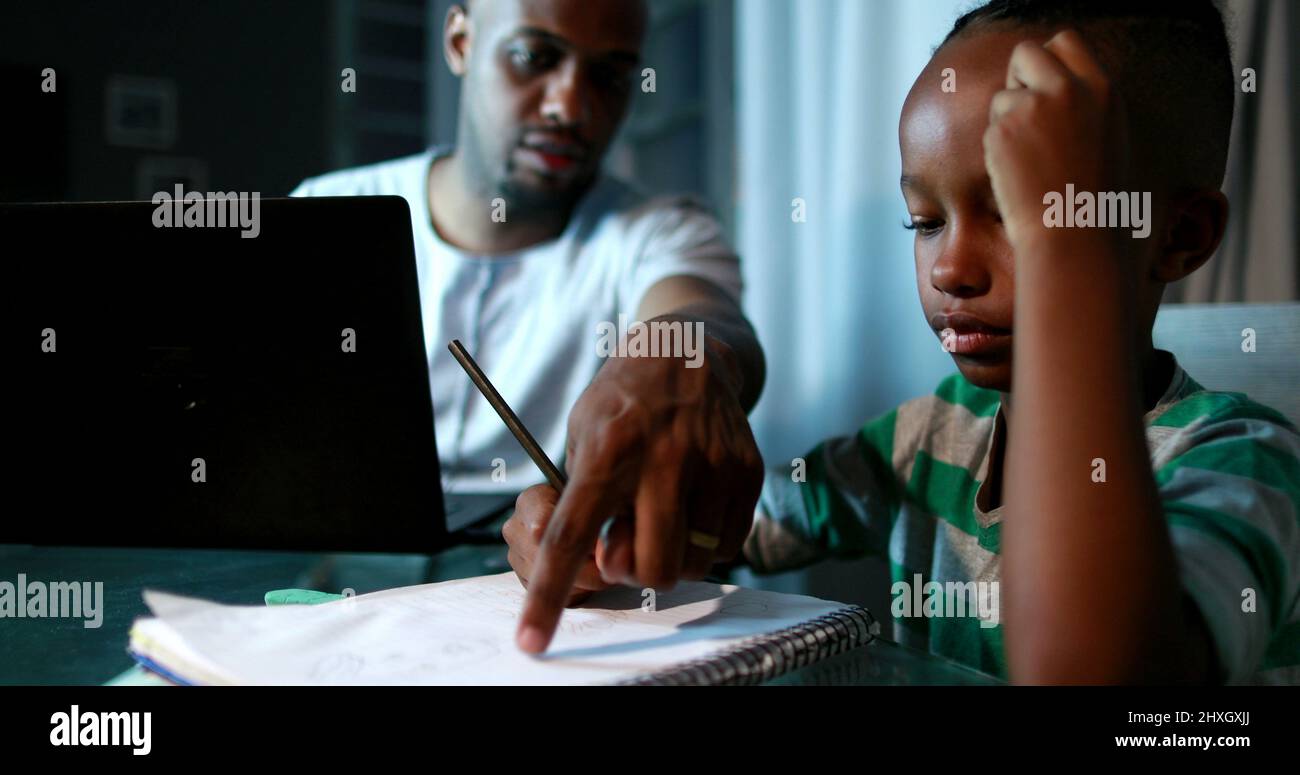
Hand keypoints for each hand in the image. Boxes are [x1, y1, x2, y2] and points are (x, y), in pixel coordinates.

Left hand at [514, 334, 763, 652]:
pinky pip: (727, 545)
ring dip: (673, 558)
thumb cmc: (621, 405)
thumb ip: (583, 502)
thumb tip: (600, 566)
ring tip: (663, 517)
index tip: (532, 640)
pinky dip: (706, 543)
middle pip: (648, 566)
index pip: (571, 536)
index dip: (548, 595)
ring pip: (693, 564)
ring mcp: (711, 464)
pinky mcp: (746, 471)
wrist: (685, 353)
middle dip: (633, 572)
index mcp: (607, 449)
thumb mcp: (581, 436)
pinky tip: (693, 506)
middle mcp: (663, 457)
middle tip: (626, 545)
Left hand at [983, 29, 1128, 252]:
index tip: (1042, 84)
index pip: (1065, 41)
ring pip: (1003, 95)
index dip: (1047, 60)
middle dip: (1018, 76)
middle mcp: (1068, 89)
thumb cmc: (1091, 195)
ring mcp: (1033, 107)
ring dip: (1007, 119)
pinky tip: (1018, 173)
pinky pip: (990, 126)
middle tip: (1024, 114)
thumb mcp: (1106, 134)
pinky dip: (997, 147)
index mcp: (1102, 88)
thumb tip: (1053, 83)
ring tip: (1030, 158)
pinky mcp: (1002, 129)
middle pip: (1026, 52)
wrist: (1072, 231)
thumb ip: (1082, 102)